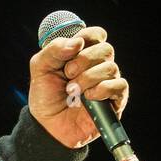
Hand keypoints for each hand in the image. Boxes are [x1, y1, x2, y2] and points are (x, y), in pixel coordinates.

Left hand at [27, 25, 129, 148]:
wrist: (47, 125)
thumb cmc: (45, 95)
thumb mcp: (40, 68)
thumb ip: (54, 50)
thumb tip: (77, 41)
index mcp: (82, 54)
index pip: (96, 35)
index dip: (87, 37)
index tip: (72, 49)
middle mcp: (98, 66)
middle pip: (106, 49)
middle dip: (84, 60)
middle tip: (67, 74)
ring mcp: (108, 82)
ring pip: (111, 68)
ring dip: (87, 78)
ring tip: (72, 91)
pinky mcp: (115, 100)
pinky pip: (119, 86)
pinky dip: (102, 89)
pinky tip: (88, 97)